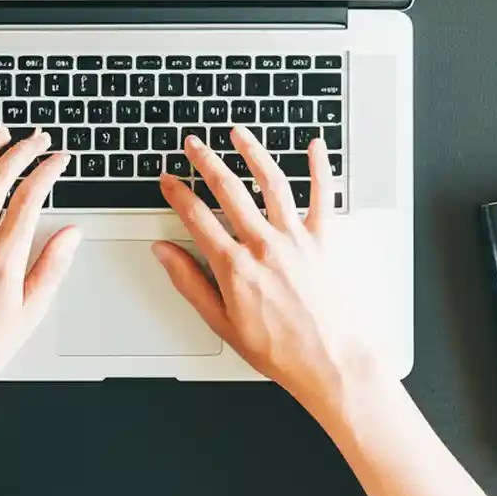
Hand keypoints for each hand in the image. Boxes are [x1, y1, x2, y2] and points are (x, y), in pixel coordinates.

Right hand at [153, 128, 384, 402]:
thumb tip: (164, 253)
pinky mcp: (326, 239)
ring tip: (238, 133)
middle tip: (193, 145)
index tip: (168, 180)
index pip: (196, 218)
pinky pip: (323, 194)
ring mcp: (297, 238)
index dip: (177, 193)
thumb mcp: (222, 323)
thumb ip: (189, 282)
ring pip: (271, 182)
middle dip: (206, 162)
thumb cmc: (280, 351)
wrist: (332, 362)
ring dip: (252, 152)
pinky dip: (320, 167)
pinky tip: (314, 145)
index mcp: (234, 267)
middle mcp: (264, 245)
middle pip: (229, 190)